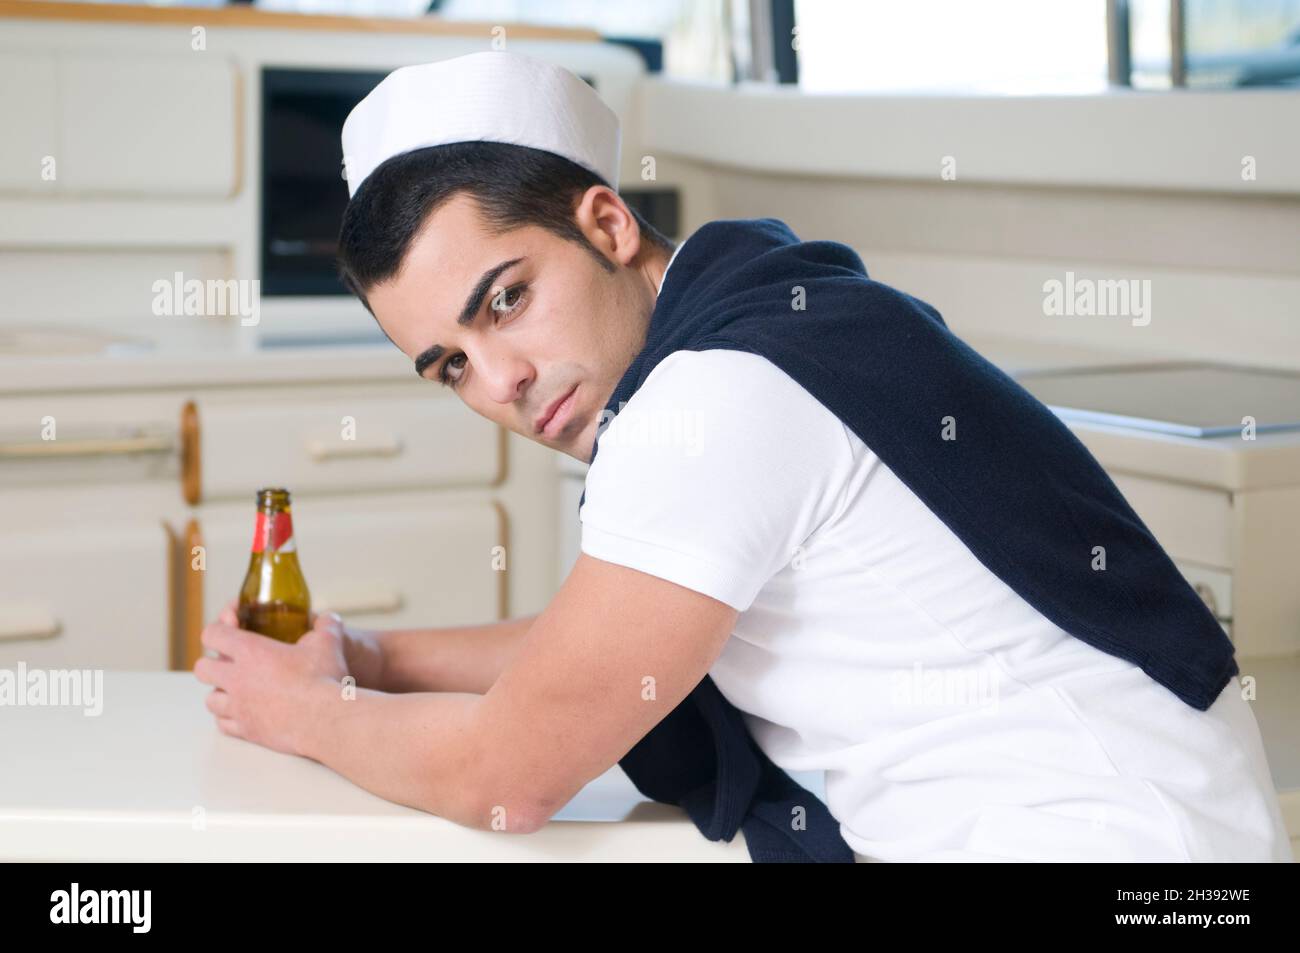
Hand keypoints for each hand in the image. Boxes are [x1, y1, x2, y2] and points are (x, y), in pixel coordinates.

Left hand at [195, 599, 350, 755]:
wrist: (326, 720)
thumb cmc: (324, 679)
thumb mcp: (329, 642)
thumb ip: (326, 624)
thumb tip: (328, 618)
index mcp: (251, 651)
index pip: (212, 634)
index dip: (218, 629)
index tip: (229, 628)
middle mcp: (237, 679)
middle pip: (202, 668)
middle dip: (213, 663)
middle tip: (231, 662)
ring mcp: (239, 707)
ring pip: (210, 699)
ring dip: (220, 693)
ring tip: (237, 690)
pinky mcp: (247, 731)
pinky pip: (223, 725)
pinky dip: (230, 718)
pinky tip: (244, 712)